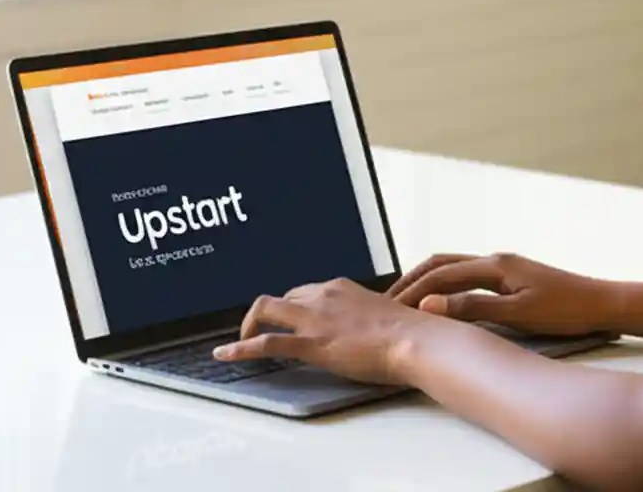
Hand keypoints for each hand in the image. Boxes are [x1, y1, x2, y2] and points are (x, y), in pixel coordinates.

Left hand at [213, 278, 457, 384]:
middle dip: (265, 315)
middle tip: (258, 332)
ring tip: (238, 343)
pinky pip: (266, 343)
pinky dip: (240, 349)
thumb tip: (363, 330)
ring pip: (264, 310)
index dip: (290, 308)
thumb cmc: (410, 333)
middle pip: (280, 298)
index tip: (287, 321)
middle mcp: (322, 295)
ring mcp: (315, 318)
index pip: (303, 291)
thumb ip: (363, 317)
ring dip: (247, 326)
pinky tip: (225, 355)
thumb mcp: (382, 315)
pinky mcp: (311, 343)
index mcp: (339, 287)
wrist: (416, 340)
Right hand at [386, 253, 612, 335]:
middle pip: (441, 263)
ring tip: (406, 299)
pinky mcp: (511, 276)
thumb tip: (428, 303)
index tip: (389, 309)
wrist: (604, 303)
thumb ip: (472, 308)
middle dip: (411, 279)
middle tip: (387, 301)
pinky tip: (442, 301)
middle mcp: (495, 260)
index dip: (412, 290)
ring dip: (427, 280)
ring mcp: (504, 266)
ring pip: (453, 266)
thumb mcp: (517, 314)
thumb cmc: (566, 311)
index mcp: (495, 266)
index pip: (440, 274)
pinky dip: (445, 285)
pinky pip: (467, 275)